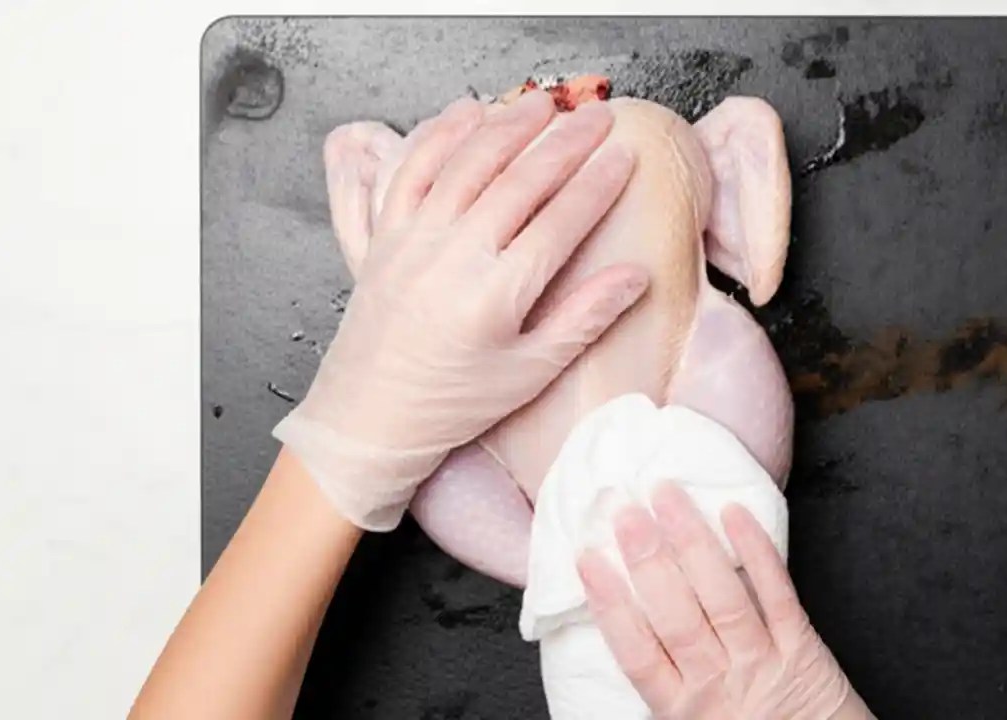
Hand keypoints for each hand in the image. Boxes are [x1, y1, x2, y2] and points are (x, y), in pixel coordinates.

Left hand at [275, 91, 648, 530]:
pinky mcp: (385, 236)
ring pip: (467, 164)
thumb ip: (583, 319)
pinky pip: (412, 170)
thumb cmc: (454, 401)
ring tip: (544, 103)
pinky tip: (468, 113)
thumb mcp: (530, 373)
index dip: (597, 184)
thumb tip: (636, 276)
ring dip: (508, 126)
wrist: (370, 416)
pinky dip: (440, 135)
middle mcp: (452, 257)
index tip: (624, 156)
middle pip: (519, 181)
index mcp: (495, 295)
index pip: (559, 222)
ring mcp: (413, 240)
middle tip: (599, 117)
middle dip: (564, 143)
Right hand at [577, 482, 873, 719]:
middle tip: (624, 512)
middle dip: (647, 560)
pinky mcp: (800, 646)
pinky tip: (733, 513)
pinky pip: (777, 594)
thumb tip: (621, 609)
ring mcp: (760, 663)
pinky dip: (756, 552)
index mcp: (680, 706)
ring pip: (722, 598)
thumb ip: (662, 674)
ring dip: (692, 542)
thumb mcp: (690, 718)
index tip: (587, 559)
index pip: (636, 651)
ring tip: (666, 495)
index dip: (609, 604)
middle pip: (675, 617)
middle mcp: (717, 685)